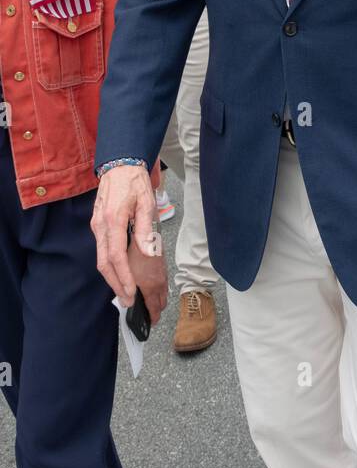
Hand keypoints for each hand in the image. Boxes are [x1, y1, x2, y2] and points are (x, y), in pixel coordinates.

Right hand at [91, 165, 159, 308]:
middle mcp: (100, 226)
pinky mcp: (97, 226)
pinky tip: (119, 274)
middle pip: (104, 263)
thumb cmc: (134, 182)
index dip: (123, 277)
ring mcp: (96, 226)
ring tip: (125, 293)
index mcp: (113, 220)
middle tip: (128, 302)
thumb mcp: (146, 202)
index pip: (116, 256)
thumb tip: (147, 252)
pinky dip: (110, 266)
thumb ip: (146, 228)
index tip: (131, 292)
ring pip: (101, 258)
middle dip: (115, 284)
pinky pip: (102, 250)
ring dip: (111, 277)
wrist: (119, 165)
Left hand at [126, 232, 168, 324]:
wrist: (144, 221)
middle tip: (148, 318)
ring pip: (164, 292)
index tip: (148, 325)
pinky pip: (163, 283)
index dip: (152, 318)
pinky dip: (159, 291)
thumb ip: (124, 286)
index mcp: (151, 284)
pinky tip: (150, 288)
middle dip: (156, 311)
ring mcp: (162, 272)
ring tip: (149, 307)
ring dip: (157, 301)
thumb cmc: (131, 244)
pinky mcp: (162, 265)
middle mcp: (160, 280)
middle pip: (162, 302)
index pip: (154, 308)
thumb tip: (126, 301)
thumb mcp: (125, 268)